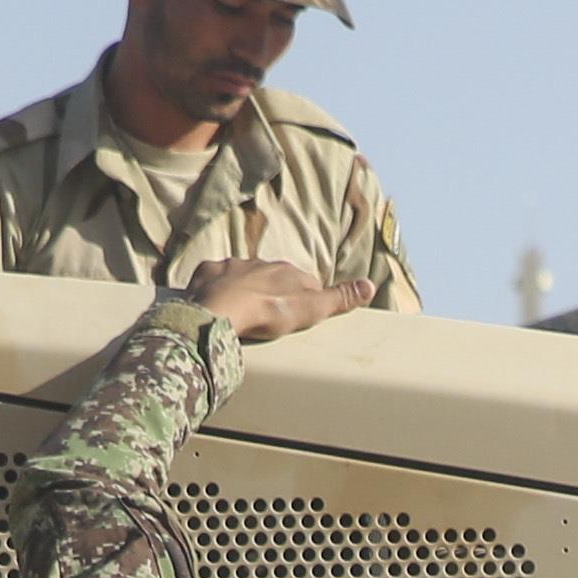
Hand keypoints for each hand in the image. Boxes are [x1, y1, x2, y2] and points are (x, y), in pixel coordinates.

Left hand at [183, 258, 371, 343]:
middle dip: (274, 291)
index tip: (304, 314)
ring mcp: (232, 266)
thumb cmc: (268, 312)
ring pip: (243, 275)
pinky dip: (216, 287)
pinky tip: (215, 302)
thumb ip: (339, 298)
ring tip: (242, 312)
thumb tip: (370, 285)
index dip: (306, 298)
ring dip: (245, 288)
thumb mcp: (311, 309)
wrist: (220, 311)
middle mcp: (261, 263)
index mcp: (287, 272)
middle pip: (273, 277)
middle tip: (271, 315)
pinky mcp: (208, 273)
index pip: (305, 282)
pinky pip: (214, 277)